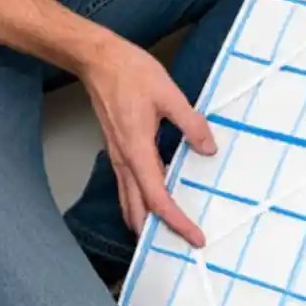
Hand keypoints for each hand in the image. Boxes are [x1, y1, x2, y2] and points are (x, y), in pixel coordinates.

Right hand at [80, 36, 216, 246]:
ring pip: (129, 200)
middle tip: (180, 246)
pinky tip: (153, 199)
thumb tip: (208, 148)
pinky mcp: (118, 148)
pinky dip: (140, 201)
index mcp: (137, 151)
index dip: (177, 221)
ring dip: (145, 220)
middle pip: (138, 209)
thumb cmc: (130, 72)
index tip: (195, 237)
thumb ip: (190, 123)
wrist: (97, 59)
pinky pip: (128, 184)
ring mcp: (118, 155)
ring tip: (165, 233)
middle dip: (157, 231)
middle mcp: (124, 160)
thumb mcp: (169, 94)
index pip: (158, 199)